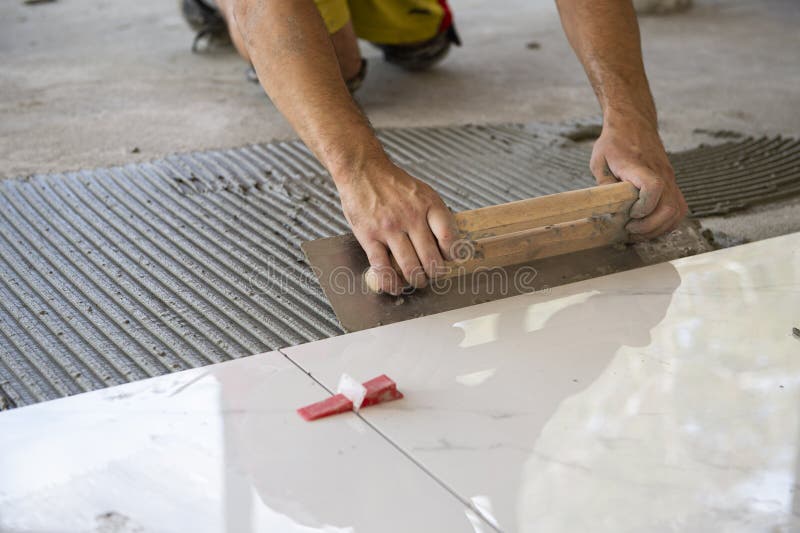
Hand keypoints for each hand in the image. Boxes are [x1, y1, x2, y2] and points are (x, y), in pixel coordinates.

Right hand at [336, 159, 457, 294]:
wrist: (363, 170)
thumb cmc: (392, 184)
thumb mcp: (422, 192)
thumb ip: (434, 215)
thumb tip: (446, 243)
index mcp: (428, 204)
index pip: (449, 237)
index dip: (452, 255)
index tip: (450, 260)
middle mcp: (411, 217)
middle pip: (431, 258)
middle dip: (435, 273)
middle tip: (433, 275)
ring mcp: (390, 228)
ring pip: (410, 267)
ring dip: (417, 280)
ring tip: (417, 281)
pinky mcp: (369, 237)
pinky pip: (383, 267)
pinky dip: (390, 282)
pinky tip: (395, 287)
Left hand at [589, 115, 687, 240]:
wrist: (634, 123)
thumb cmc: (614, 142)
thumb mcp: (599, 160)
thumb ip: (604, 184)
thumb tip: (609, 207)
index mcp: (638, 166)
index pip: (653, 187)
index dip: (644, 207)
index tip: (630, 214)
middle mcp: (660, 173)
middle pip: (669, 207)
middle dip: (650, 226)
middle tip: (631, 230)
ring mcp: (669, 179)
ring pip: (677, 211)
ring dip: (659, 228)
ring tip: (639, 232)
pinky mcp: (672, 183)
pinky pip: (679, 208)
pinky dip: (668, 223)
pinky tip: (651, 226)